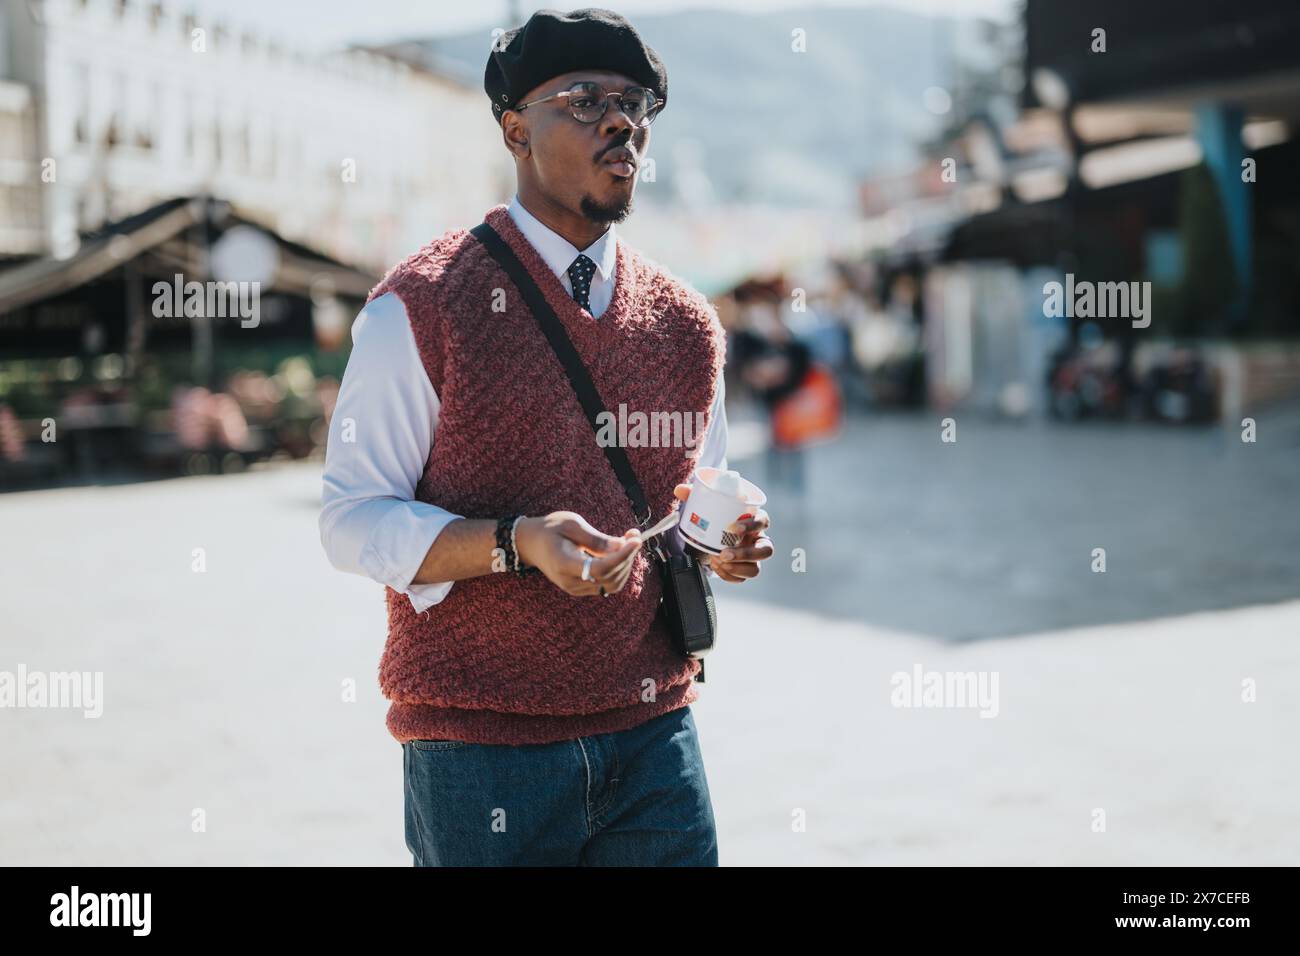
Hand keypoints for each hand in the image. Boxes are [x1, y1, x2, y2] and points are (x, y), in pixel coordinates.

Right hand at [515, 512, 641, 596]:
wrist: (531, 543)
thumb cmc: (550, 528)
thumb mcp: (571, 524)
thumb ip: (596, 538)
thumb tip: (621, 546)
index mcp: (564, 564)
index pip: (600, 569)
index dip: (622, 556)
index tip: (636, 540)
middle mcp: (570, 582)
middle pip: (609, 577)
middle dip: (627, 557)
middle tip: (634, 535)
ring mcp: (575, 588)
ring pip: (612, 584)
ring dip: (625, 564)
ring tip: (629, 541)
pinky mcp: (580, 589)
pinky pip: (606, 584)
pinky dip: (618, 569)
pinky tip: (620, 552)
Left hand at [672, 484, 772, 582]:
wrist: (714, 534)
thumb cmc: (718, 516)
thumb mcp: (708, 504)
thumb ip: (695, 495)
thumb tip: (680, 489)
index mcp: (755, 520)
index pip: (764, 521)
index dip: (753, 525)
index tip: (734, 527)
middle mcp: (758, 540)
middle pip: (765, 550)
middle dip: (746, 554)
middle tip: (724, 553)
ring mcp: (753, 558)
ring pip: (756, 569)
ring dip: (737, 568)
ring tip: (717, 561)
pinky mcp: (745, 570)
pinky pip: (742, 578)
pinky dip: (728, 576)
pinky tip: (716, 567)